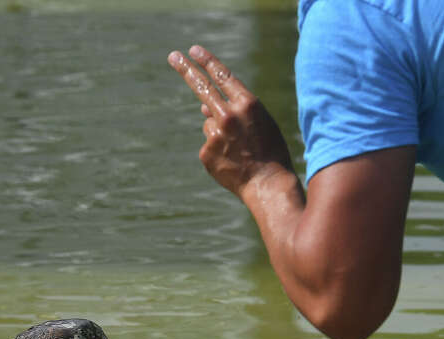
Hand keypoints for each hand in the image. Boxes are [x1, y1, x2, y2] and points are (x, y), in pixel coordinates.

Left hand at [167, 45, 295, 201]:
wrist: (267, 183)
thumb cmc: (270, 151)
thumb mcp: (260, 123)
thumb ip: (235, 110)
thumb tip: (202, 107)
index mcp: (248, 104)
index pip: (223, 75)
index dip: (207, 61)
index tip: (194, 51)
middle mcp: (229, 115)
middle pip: (202, 87)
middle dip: (186, 70)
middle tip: (173, 56)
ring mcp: (215, 134)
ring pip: (209, 122)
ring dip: (219, 130)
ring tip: (239, 148)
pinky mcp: (206, 152)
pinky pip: (208, 142)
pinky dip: (217, 148)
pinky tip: (231, 159)